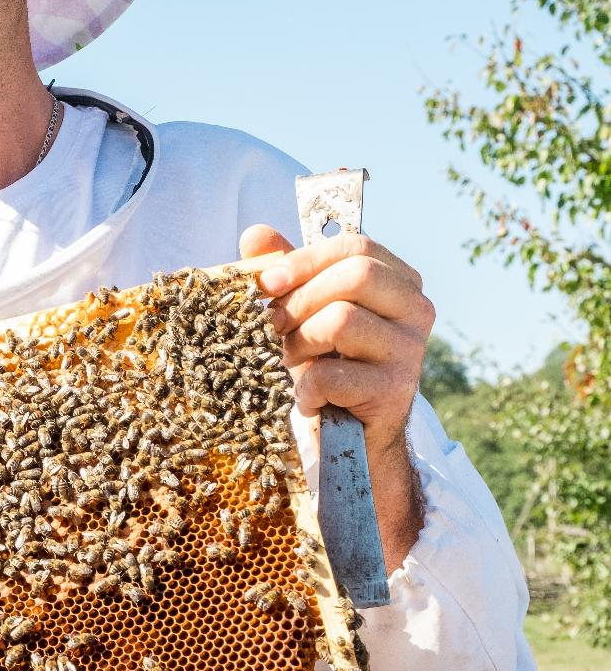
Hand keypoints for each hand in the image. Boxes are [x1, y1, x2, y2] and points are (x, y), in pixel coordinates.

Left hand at [239, 223, 434, 568]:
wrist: (348, 436)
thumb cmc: (325, 364)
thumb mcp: (303, 312)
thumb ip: (285, 272)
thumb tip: (254, 234)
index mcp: (399, 282)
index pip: (357, 248)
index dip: (305, 260)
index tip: (265, 283)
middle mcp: (417, 311)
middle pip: (356, 276)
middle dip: (302, 299)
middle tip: (274, 327)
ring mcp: (411, 352)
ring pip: (341, 321)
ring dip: (300, 344)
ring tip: (293, 364)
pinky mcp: (395, 393)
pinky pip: (332, 374)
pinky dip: (306, 387)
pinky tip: (308, 398)